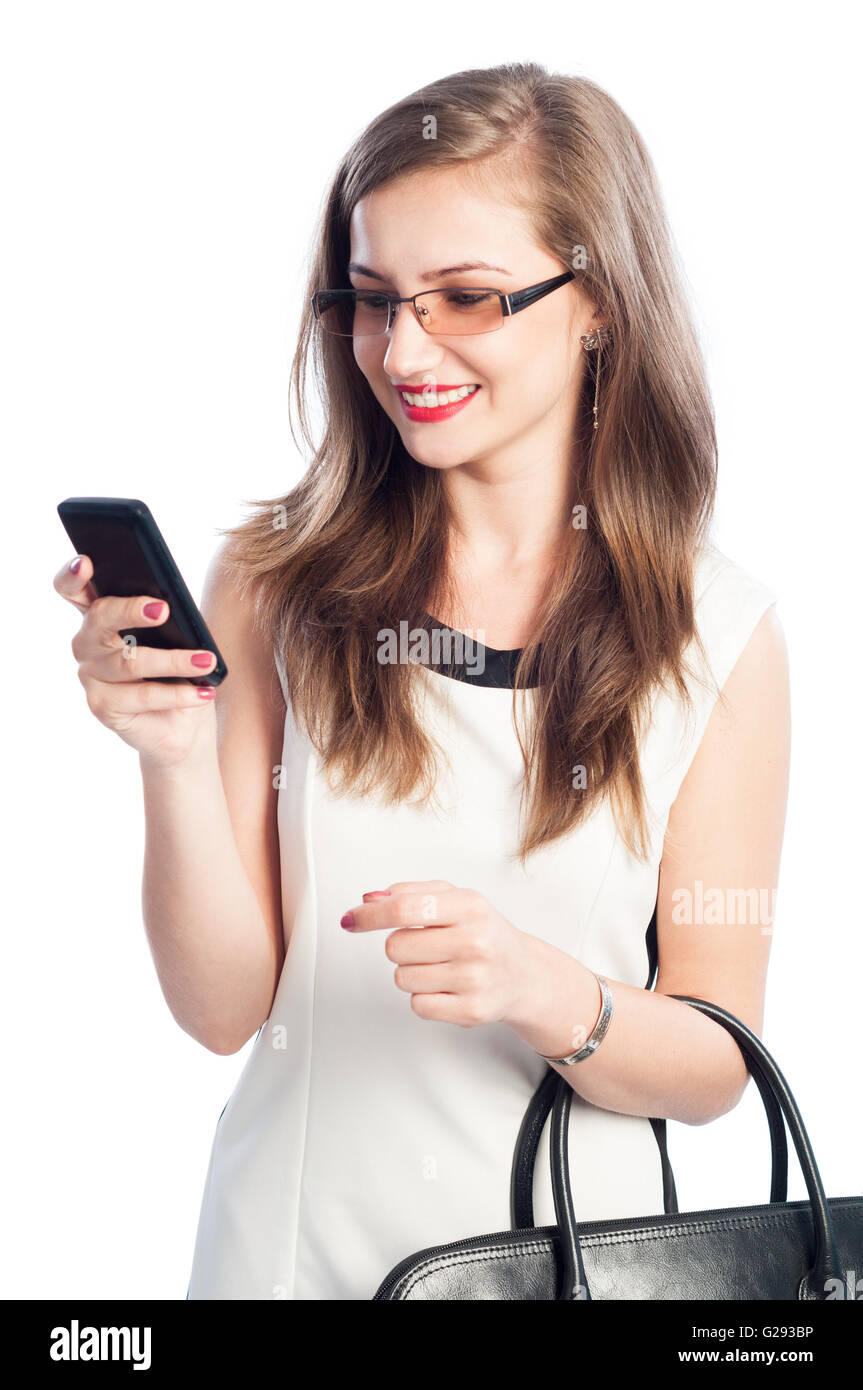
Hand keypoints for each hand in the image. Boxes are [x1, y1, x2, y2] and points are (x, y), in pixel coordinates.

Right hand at [53, 552, 219, 769]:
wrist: (183, 724)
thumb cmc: (178, 670)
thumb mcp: (177, 637)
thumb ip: (166, 617)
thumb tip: (170, 604)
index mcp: (101, 615)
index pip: (74, 589)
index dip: (73, 576)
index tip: (85, 563)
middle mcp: (88, 642)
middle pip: (100, 618)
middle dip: (130, 610)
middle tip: (162, 608)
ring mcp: (91, 675)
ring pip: (130, 661)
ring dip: (174, 660)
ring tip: (207, 660)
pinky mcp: (102, 706)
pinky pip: (143, 695)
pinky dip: (178, 693)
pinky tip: (204, 690)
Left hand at [340, 879, 534, 1028]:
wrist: (523, 973)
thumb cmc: (482, 931)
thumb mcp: (454, 899)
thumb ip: (409, 892)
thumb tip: (369, 900)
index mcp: (470, 906)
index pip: (404, 908)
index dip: (370, 915)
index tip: (350, 920)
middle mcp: (475, 941)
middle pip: (395, 946)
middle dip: (400, 946)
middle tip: (426, 945)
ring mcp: (474, 978)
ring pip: (402, 977)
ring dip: (412, 972)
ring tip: (441, 966)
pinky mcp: (471, 1010)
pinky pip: (417, 1005)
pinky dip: (424, 997)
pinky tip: (447, 987)